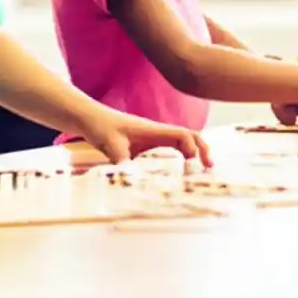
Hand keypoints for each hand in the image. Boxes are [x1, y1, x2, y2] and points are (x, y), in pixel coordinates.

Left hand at [79, 111, 212, 167]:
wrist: (89, 118)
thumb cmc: (100, 126)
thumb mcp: (110, 144)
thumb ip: (122, 160)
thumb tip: (133, 179)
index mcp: (152, 130)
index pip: (182, 134)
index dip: (194, 146)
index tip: (194, 163)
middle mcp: (156, 133)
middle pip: (189, 136)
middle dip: (202, 149)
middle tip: (209, 168)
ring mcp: (151, 139)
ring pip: (180, 143)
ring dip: (192, 154)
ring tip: (199, 174)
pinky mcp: (144, 146)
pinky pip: (167, 151)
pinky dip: (177, 159)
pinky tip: (176, 175)